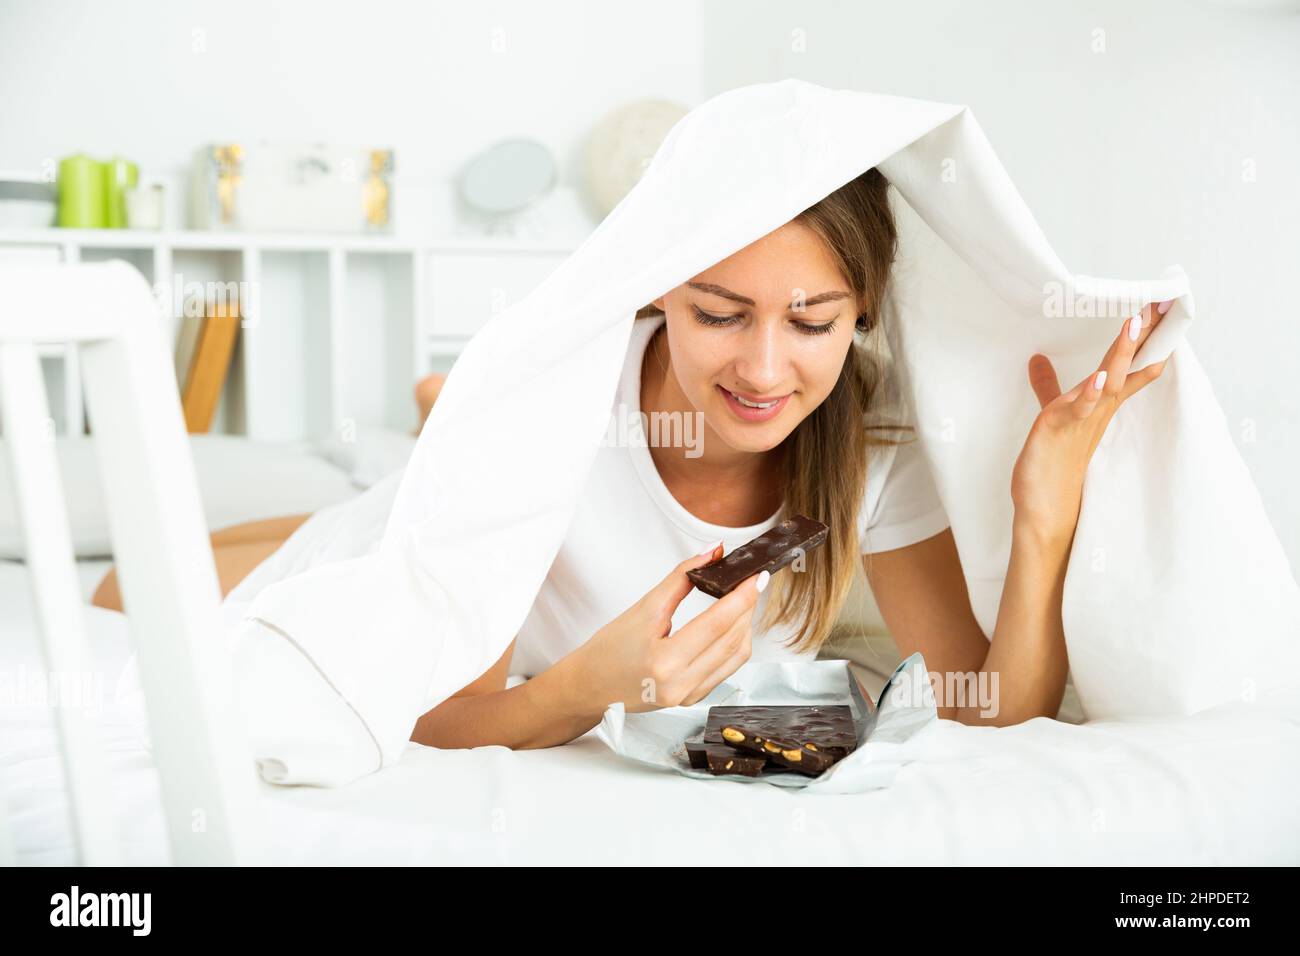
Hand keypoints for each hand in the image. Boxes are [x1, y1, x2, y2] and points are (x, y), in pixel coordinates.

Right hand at [570, 544, 768, 713]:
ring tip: (741, 601)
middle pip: (732, 640)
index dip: (742, 597)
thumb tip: (712, 553)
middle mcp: (680, 684)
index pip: (717, 624)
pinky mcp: (693, 699)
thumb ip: (681, 578)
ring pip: (736, 657)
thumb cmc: (609, 649)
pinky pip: (726, 669)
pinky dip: (733, 645)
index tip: (756, 577)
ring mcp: (689, 696)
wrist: (590, 685)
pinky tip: (729, 627)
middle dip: (747, 608)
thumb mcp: (643, 608)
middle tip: (751, 582)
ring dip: (744, 626)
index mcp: (665, 661)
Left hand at [1012, 300, 1171, 542]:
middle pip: (1125, 366)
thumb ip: (1048, 387)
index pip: (1127, 366)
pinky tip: (1098, 378)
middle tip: (1160, 301)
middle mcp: (1097, 411)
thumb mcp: (1052, 414)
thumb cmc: (1051, 464)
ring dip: (1120, 354)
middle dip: (1142, 335)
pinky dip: (1090, 393)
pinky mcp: (1061, 432)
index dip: (1141, 339)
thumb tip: (1038, 360)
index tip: (1156, 309)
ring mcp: (1082, 421)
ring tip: (1134, 324)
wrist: (1045, 510)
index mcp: (1099, 405)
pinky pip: (1080, 410)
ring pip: (1108, 382)